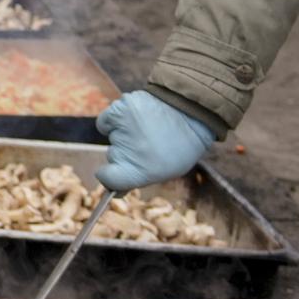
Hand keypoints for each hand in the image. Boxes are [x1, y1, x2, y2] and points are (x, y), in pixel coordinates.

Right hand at [94, 91, 218, 189]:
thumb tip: (115, 190)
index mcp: (135, 173)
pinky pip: (107, 119)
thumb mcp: (163, 172)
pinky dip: (115, 119)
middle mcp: (124, 151)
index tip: (118, 172)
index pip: (105, 178)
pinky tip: (134, 118)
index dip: (110, 176)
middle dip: (123, 153)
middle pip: (111, 155)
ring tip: (145, 128)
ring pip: (110, 136)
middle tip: (146, 145)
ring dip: (121, 134)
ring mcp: (121, 128)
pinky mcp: (119, 108)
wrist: (193, 113)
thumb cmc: (180, 145)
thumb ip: (136, 180)